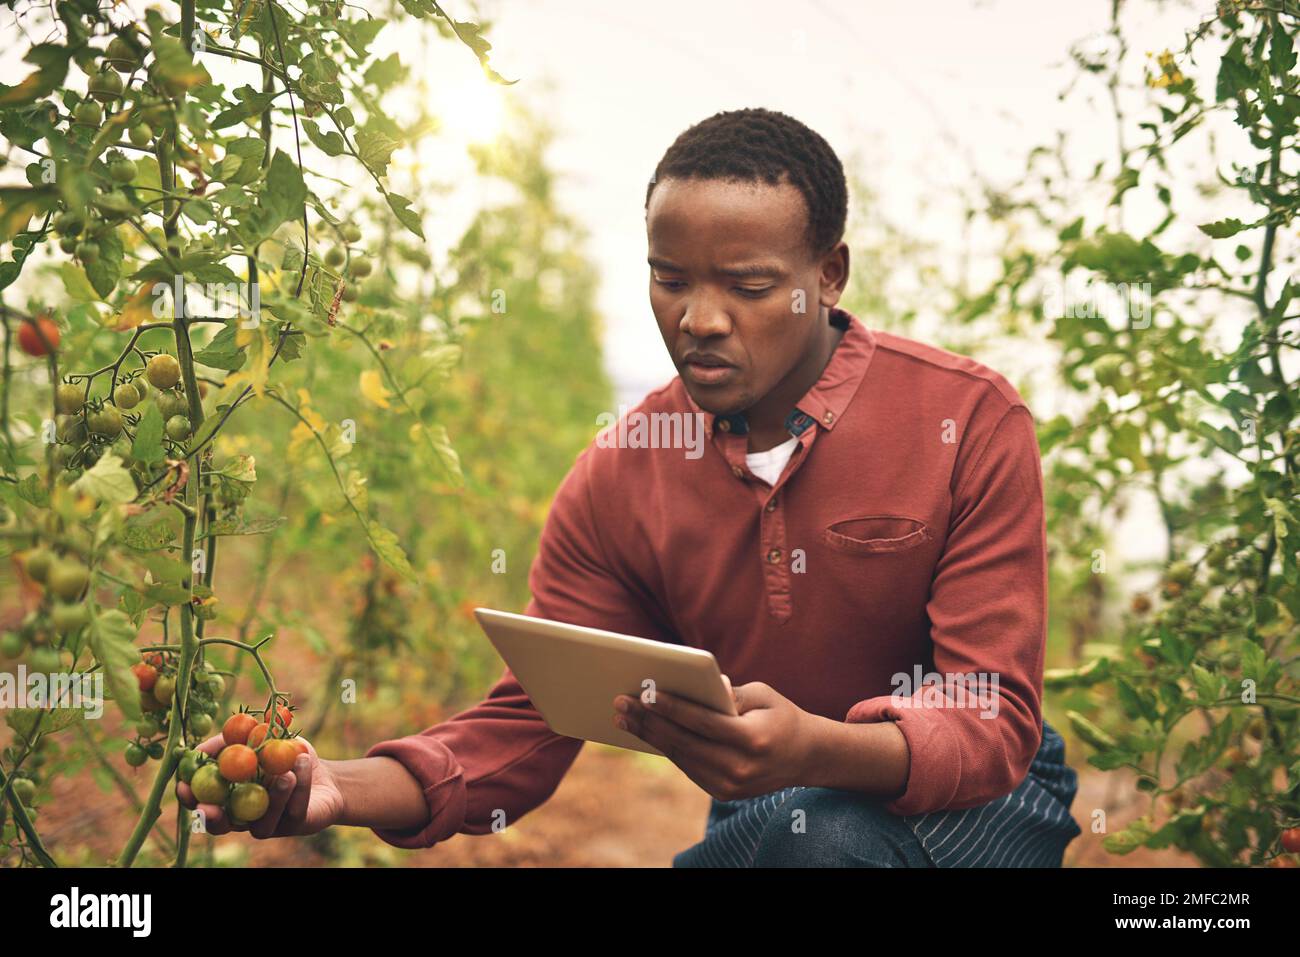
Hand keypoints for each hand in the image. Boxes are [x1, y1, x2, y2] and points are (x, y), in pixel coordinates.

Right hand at [175, 734, 345, 837]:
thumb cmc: (285, 756)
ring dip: (272, 796)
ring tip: (284, 774)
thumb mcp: (257, 739)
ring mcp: (269, 823)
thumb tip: (197, 749)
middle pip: (222, 826)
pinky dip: (300, 784)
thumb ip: (229, 743)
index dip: (190, 798)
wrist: (325, 774)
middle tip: (210, 807)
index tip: (182, 787)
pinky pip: (292, 809)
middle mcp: (245, 817)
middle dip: (212, 818)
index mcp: (230, 798)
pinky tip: (302, 763)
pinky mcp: (295, 824)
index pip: (202, 804)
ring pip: (261, 821)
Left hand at [612, 677, 815, 801]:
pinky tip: (646, 731)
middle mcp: (739, 767)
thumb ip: (730, 692)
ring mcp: (730, 785)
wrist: (806, 757)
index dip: (673, 708)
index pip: (703, 722)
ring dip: (649, 736)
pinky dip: (665, 748)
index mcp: (752, 740)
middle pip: (684, 742)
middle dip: (648, 721)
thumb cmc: (781, 716)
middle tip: (621, 703)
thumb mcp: (763, 695)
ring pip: (680, 757)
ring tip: (624, 717)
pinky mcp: (723, 793)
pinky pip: (687, 766)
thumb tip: (699, 686)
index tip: (645, 694)